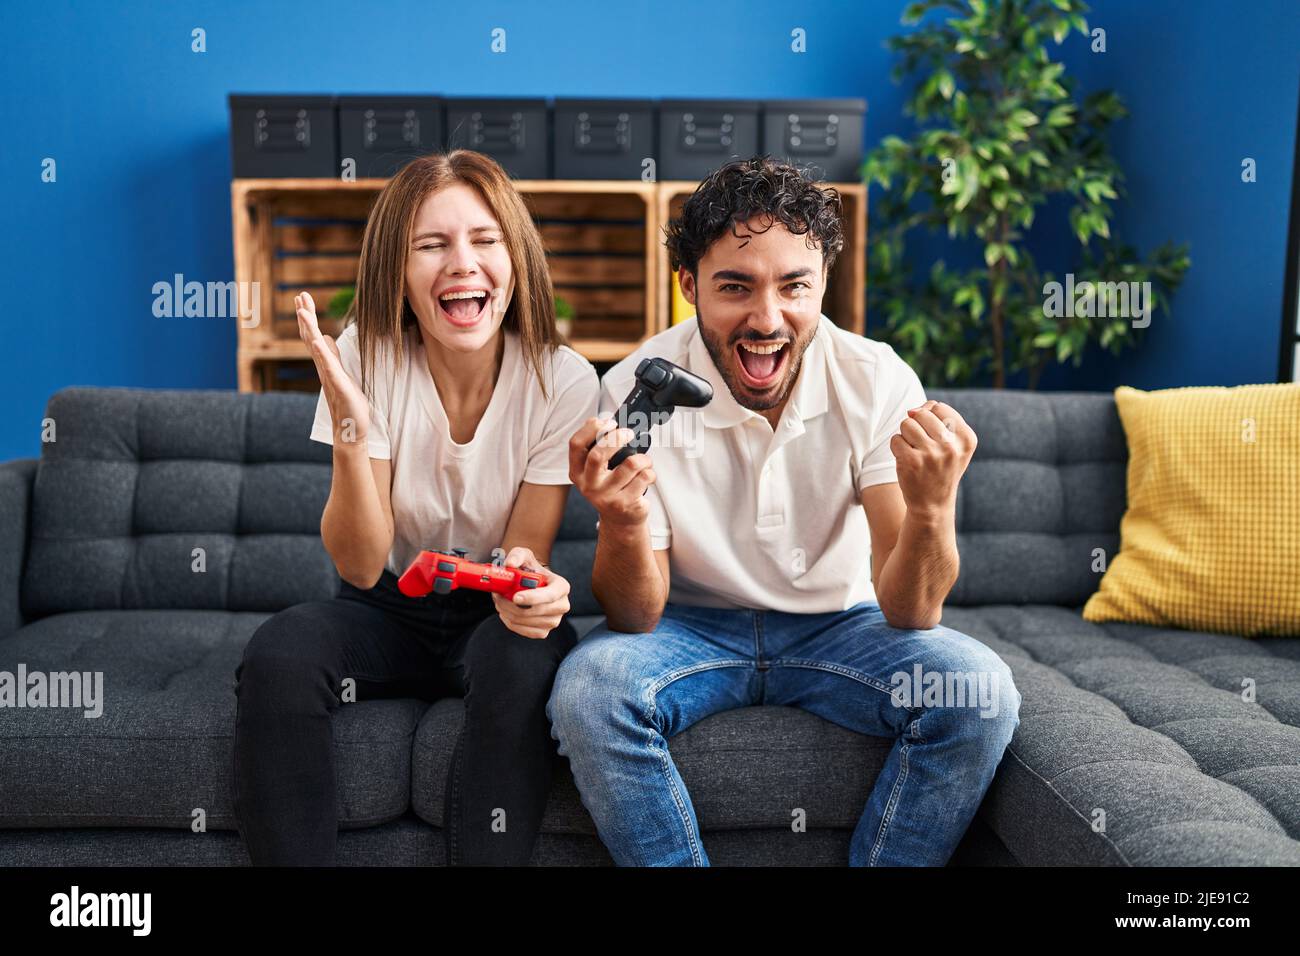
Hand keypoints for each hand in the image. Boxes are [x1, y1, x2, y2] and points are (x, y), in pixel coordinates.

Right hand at [296, 291, 369, 445]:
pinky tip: (319, 341)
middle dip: (306, 316)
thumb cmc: (347, 403)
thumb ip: (332, 356)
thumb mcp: (341, 373)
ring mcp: (330, 377)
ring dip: (310, 330)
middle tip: (299, 296)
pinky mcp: (339, 387)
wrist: (350, 430)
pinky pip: (329, 368)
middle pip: (312, 337)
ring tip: (303, 312)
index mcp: (326, 364)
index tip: (302, 298)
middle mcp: (324, 368)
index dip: (309, 317)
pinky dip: (323, 354)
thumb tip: (326, 338)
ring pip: (317, 349)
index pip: (314, 336)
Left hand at [492, 547, 570, 639]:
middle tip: (498, 596)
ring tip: (500, 601)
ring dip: (508, 613)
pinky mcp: (543, 631)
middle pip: (537, 611)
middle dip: (513, 606)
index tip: (515, 597)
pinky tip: (506, 612)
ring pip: (527, 622)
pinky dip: (511, 623)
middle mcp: (562, 605)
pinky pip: (524, 631)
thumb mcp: (523, 555)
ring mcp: (554, 621)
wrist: (530, 584)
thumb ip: (516, 555)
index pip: (550, 595)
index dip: (533, 598)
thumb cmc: (529, 569)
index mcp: (561, 586)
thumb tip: (510, 564)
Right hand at [567, 416, 657, 527]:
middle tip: (628, 433)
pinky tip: (646, 477)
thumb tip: (601, 420)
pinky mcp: (625, 504)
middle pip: (598, 454)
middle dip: (617, 438)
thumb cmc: (610, 488)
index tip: (608, 422)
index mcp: (578, 472)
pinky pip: (644, 477)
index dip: (592, 428)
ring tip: (644, 461)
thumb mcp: (597, 470)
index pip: (576, 444)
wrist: (620, 520)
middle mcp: (588, 485)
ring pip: (630, 464)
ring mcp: (606, 497)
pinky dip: (650, 473)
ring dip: (643, 458)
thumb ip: (596, 447)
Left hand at [889, 400, 976, 518]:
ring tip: (915, 451)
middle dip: (917, 425)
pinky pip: (895, 439)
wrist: (932, 503)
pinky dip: (897, 447)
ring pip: (907, 424)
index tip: (933, 434)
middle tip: (922, 445)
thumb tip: (913, 409)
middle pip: (922, 413)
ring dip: (906, 435)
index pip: (939, 407)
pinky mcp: (911, 462)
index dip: (930, 416)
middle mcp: (951, 446)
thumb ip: (939, 419)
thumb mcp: (953, 445)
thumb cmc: (941, 468)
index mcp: (966, 438)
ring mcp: (931, 454)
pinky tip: (907, 460)